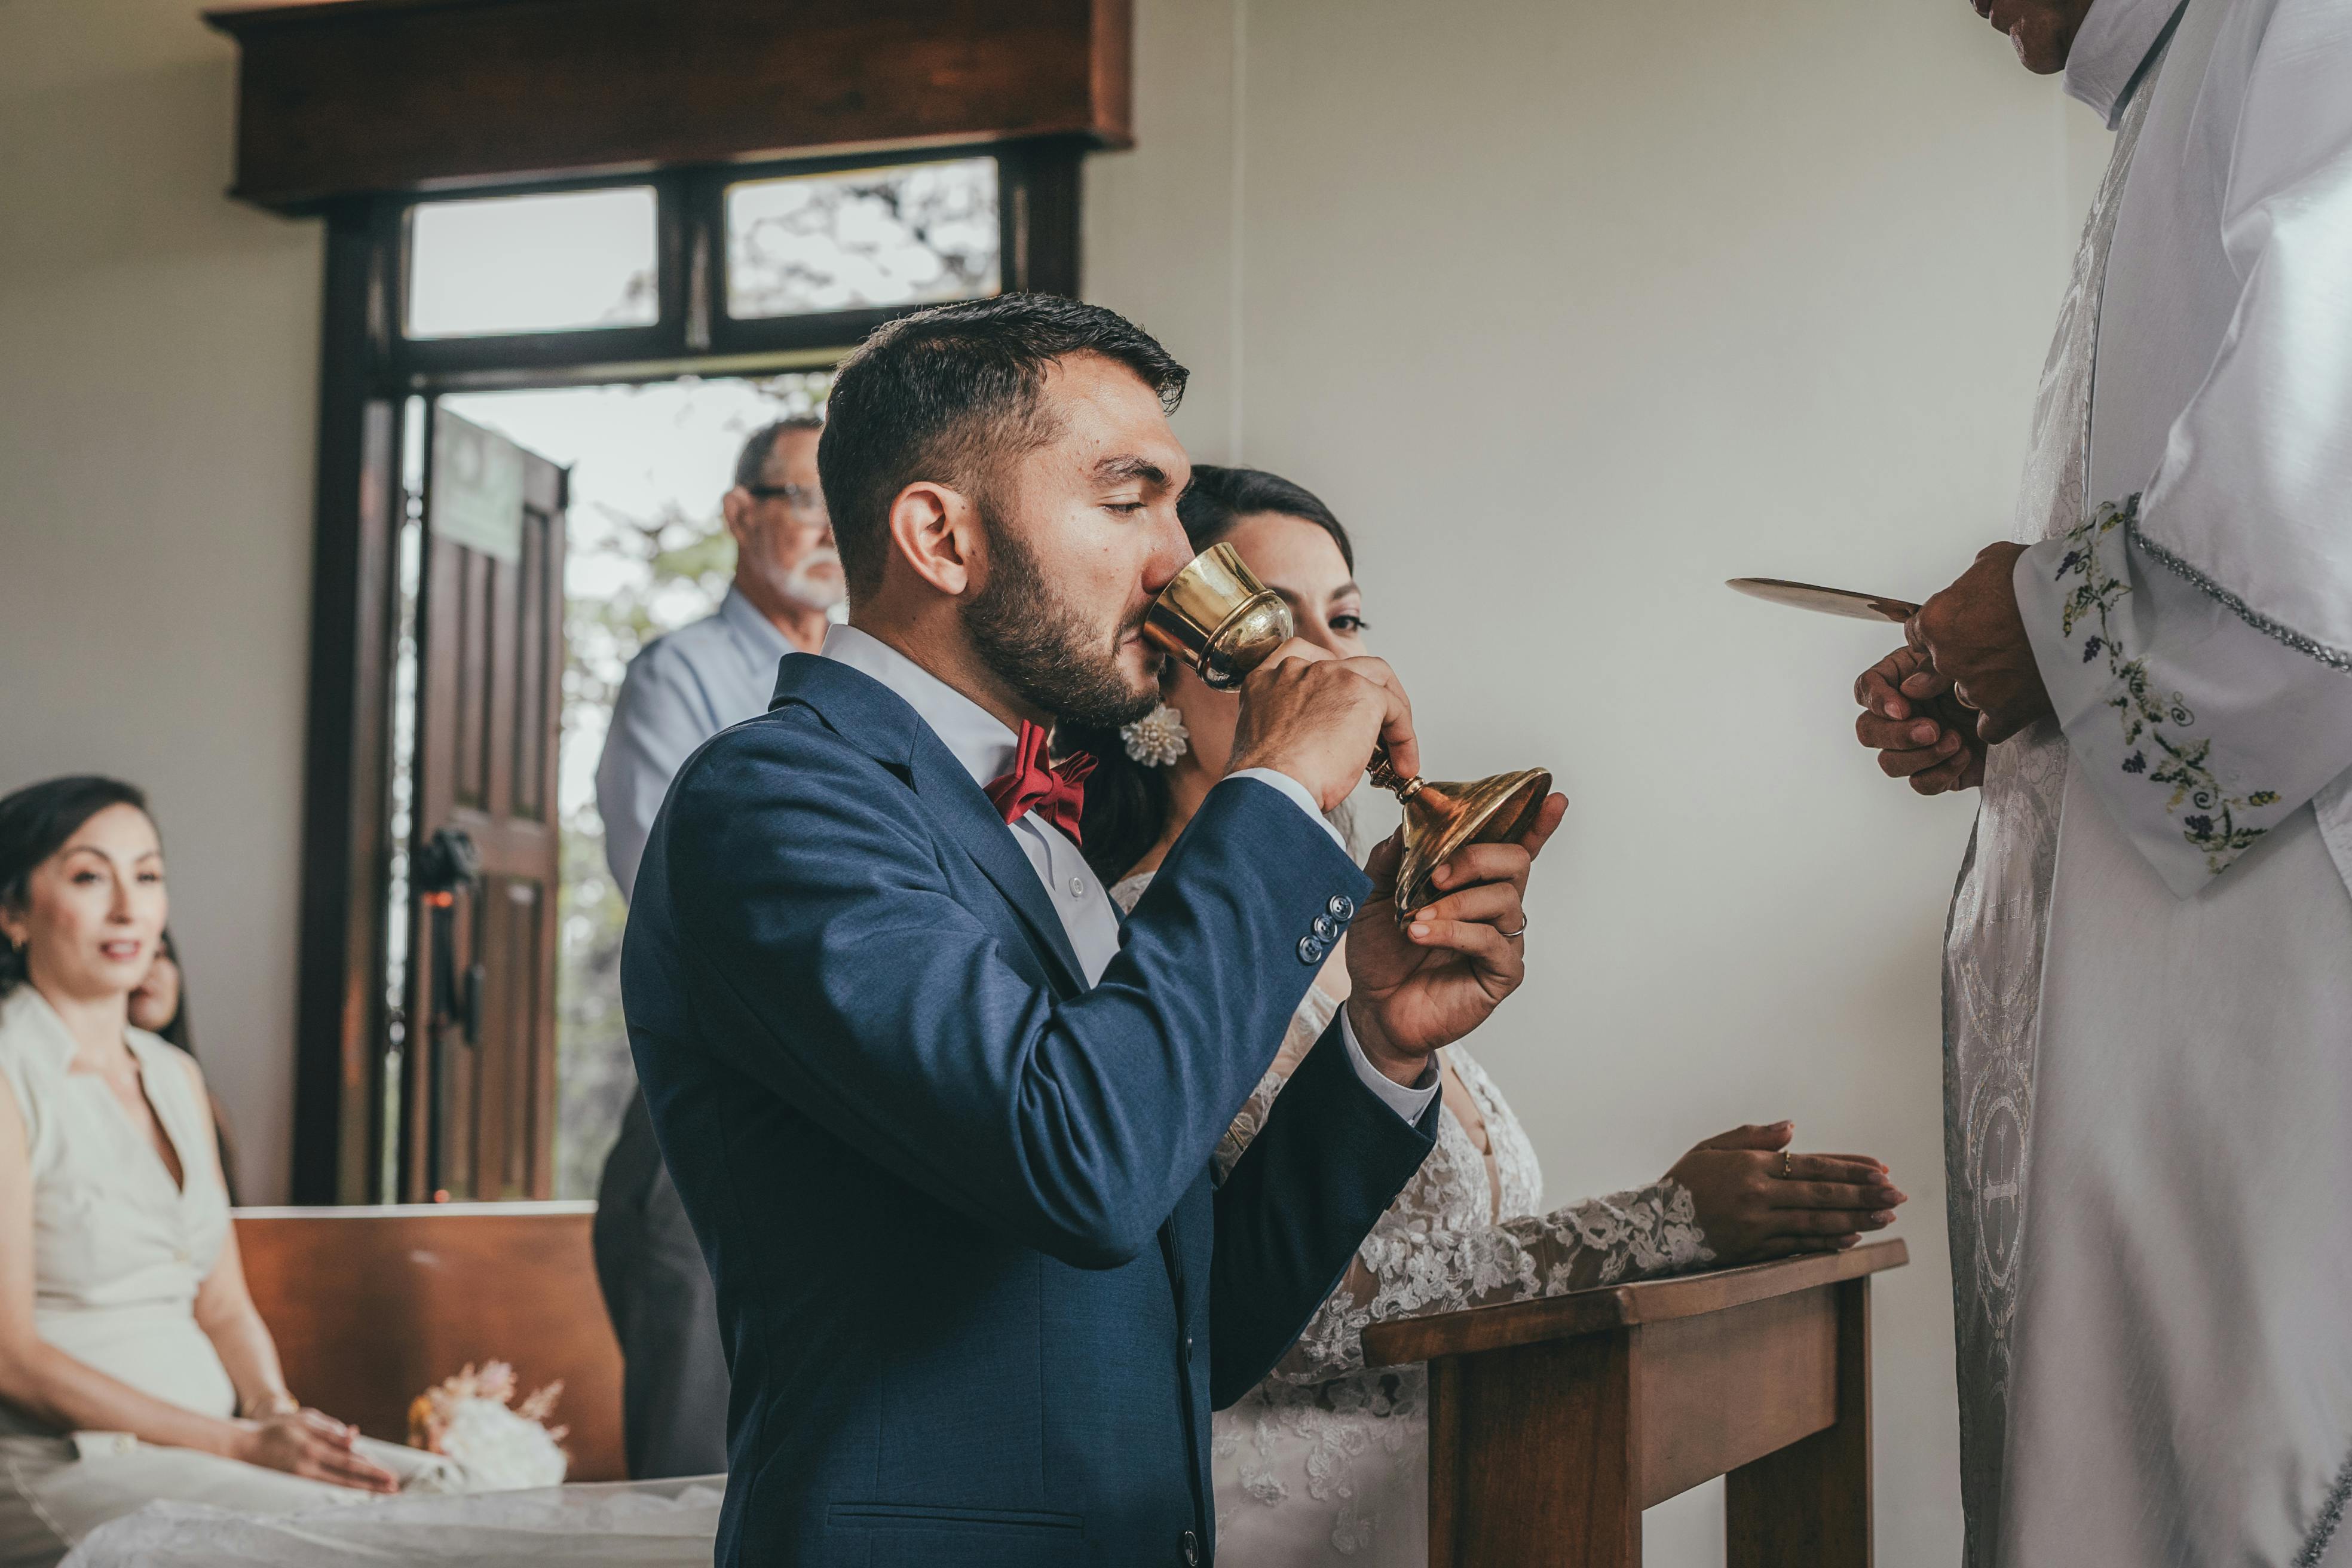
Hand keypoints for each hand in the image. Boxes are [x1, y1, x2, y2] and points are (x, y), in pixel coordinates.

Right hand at [236, 1408, 398, 1493]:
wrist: (246, 1446)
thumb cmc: (279, 1428)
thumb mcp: (306, 1420)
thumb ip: (330, 1429)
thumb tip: (355, 1435)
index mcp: (313, 1447)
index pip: (349, 1461)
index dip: (371, 1468)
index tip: (389, 1474)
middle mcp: (309, 1465)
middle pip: (347, 1475)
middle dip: (372, 1483)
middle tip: (393, 1488)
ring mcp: (302, 1476)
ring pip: (337, 1484)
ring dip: (361, 1488)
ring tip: (381, 1492)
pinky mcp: (296, 1481)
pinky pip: (325, 1485)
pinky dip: (342, 1488)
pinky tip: (356, 1490)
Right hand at [1227, 639, 1420, 812]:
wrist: (1273, 789)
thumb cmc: (1266, 781)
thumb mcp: (1264, 743)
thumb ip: (1286, 727)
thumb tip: (1315, 742)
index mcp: (1265, 680)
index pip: (1300, 655)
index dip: (1326, 675)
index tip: (1337, 696)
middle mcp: (1296, 669)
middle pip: (1345, 665)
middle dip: (1366, 693)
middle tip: (1376, 726)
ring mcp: (1329, 676)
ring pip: (1376, 677)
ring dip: (1392, 710)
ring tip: (1397, 744)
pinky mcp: (1361, 692)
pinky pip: (1394, 708)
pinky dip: (1404, 736)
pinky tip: (1402, 762)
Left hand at [1344, 792, 1567, 1085]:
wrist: (1373, 1006)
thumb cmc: (1381, 951)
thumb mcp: (1374, 894)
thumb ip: (1392, 858)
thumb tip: (1408, 825)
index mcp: (1473, 881)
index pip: (1513, 845)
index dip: (1537, 822)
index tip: (1552, 797)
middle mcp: (1495, 906)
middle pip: (1515, 861)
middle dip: (1476, 857)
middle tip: (1436, 875)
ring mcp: (1502, 939)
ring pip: (1503, 899)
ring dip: (1455, 903)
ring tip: (1413, 919)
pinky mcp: (1501, 972)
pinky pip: (1492, 940)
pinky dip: (1455, 932)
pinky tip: (1422, 935)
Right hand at [1665, 1122, 1906, 1265]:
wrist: (1652, 1224)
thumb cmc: (1686, 1181)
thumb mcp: (1712, 1147)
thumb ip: (1753, 1136)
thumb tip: (1793, 1128)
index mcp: (1751, 1165)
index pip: (1812, 1165)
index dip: (1850, 1169)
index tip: (1882, 1170)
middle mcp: (1758, 1195)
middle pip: (1821, 1194)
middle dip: (1864, 1194)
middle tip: (1897, 1195)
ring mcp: (1757, 1225)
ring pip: (1815, 1222)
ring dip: (1855, 1220)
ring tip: (1886, 1217)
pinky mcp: (1753, 1250)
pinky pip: (1796, 1247)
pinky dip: (1826, 1244)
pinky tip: (1851, 1240)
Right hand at [1854, 644, 1984, 793]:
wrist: (2028, 706)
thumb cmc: (1996, 677)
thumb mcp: (1962, 662)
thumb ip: (1931, 669)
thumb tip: (1908, 690)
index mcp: (1903, 680)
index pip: (1866, 689)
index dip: (1876, 700)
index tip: (1901, 708)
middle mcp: (1905, 715)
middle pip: (1868, 731)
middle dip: (1896, 735)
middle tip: (1930, 730)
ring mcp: (1918, 747)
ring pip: (1889, 763)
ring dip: (1920, 756)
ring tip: (1955, 741)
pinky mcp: (1938, 773)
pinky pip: (1921, 784)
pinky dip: (1941, 773)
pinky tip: (1964, 755)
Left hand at [1905, 542, 2049, 743]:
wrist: (2086, 606)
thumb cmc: (2043, 578)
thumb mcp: (1995, 560)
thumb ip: (1972, 581)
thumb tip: (1974, 586)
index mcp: (1937, 622)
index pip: (1917, 635)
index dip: (1940, 632)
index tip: (1958, 630)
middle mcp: (1947, 659)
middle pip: (1938, 669)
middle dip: (1961, 659)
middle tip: (1992, 647)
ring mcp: (1975, 689)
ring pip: (1967, 695)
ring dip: (1985, 686)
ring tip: (2017, 667)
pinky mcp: (2006, 711)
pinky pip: (1990, 728)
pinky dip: (2001, 718)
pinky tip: (2016, 702)